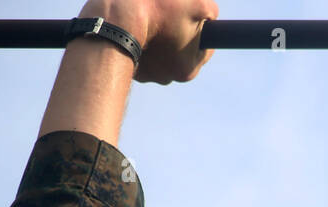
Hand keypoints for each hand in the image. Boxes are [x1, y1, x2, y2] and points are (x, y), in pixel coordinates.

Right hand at [82, 0, 219, 84]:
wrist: (116, 16)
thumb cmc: (159, 10)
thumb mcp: (198, 4)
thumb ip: (211, 10)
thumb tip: (210, 15)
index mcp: (188, 69)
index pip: (204, 47)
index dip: (202, 28)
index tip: (197, 16)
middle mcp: (168, 77)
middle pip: (181, 50)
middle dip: (180, 31)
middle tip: (173, 14)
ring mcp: (146, 73)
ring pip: (160, 50)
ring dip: (160, 35)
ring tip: (156, 18)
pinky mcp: (127, 64)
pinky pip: (141, 50)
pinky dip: (142, 38)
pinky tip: (141, 25)